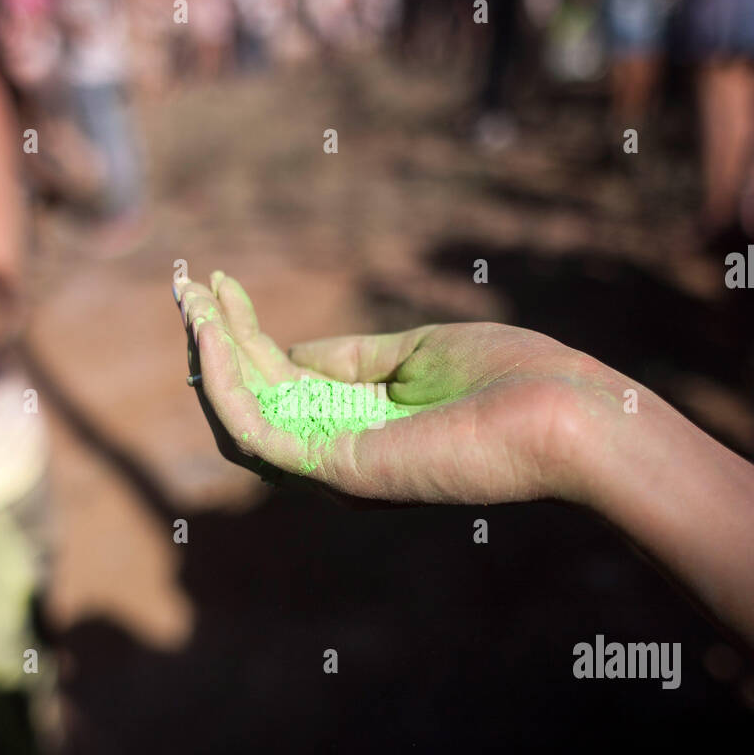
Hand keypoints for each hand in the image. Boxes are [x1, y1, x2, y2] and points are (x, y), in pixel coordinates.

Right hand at [175, 270, 629, 504]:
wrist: (567, 415)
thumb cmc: (510, 380)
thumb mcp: (417, 353)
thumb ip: (355, 357)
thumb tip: (292, 352)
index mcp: (363, 427)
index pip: (285, 384)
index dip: (246, 335)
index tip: (221, 285)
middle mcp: (343, 453)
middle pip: (256, 399)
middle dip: (215, 341)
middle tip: (186, 286)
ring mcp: (338, 466)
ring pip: (244, 416)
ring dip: (208, 358)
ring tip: (188, 302)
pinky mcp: (339, 469)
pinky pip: (257, 431)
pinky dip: (224, 383)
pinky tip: (209, 335)